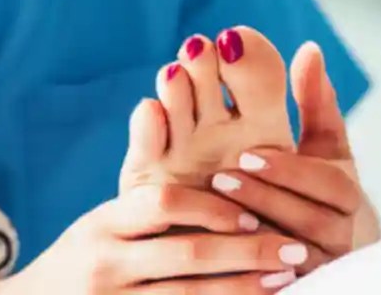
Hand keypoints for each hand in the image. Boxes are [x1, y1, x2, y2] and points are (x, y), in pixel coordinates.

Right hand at [0, 100, 309, 293]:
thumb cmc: (85, 259)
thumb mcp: (103, 221)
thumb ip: (141, 183)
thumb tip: (157, 104)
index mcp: (104, 225)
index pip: (163, 203)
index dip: (213, 207)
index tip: (252, 214)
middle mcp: (106, 263)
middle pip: (187, 253)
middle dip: (248, 250)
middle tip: (295, 248)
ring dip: (245, 286)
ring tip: (288, 279)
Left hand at [208, 43, 378, 274]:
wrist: (303, 244)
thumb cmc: (310, 184)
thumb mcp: (314, 145)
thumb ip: (313, 102)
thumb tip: (309, 49)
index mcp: (345, 193)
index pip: (330, 184)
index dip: (289, 169)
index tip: (247, 153)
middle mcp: (342, 233)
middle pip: (311, 220)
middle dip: (265, 196)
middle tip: (220, 176)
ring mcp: (319, 263)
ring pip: (292, 252)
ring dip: (254, 224)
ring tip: (215, 200)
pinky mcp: (298, 287)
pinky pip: (275, 283)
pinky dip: (248, 266)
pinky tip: (217, 244)